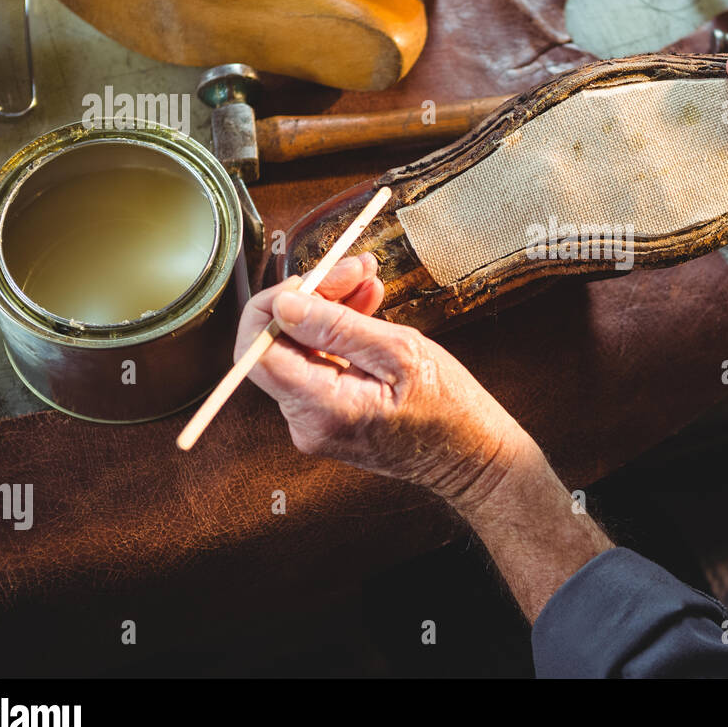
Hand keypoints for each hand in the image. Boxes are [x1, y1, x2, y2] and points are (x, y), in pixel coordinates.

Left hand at [236, 253, 528, 504]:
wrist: (470, 456)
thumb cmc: (449, 411)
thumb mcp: (401, 354)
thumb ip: (338, 328)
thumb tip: (285, 305)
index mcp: (323, 408)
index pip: (257, 352)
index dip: (274, 307)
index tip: (311, 280)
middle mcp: (308, 422)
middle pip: (279, 346)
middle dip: (312, 298)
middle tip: (353, 270)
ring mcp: (315, 422)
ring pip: (300, 351)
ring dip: (329, 309)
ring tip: (366, 281)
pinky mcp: (328, 416)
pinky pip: (319, 365)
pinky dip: (338, 333)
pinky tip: (365, 308)